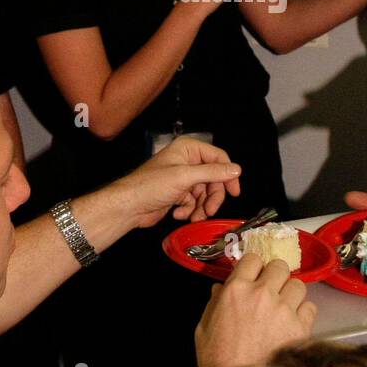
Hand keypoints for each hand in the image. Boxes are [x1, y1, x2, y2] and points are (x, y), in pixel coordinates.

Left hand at [110, 136, 241, 226]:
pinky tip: (178, 214)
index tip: (234, 192)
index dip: (228, 175)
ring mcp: (182, 178)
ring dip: (201, 207)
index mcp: (188, 149)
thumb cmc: (153, 186)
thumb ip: (213, 173)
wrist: (129, 206)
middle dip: (211, 197)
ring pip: (204, 193)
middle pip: (213, 179)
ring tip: (194, 217)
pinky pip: (193, 201)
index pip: (218, 158)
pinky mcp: (177, 194)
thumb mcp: (185, 177)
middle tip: (210, 211)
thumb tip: (237, 170)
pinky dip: (189, 210)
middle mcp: (187, 161)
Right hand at [194, 253, 316, 366]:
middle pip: (279, 266)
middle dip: (275, 276)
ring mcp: (283, 309)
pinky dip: (303, 312)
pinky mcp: (300, 327)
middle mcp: (262, 294)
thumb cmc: (218, 362)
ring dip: (291, 293)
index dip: (254, 266)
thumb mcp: (204, 329)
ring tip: (284, 307)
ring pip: (298, 284)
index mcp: (235, 290)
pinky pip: (310, 307)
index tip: (254, 274)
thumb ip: (214, 304)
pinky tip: (293, 322)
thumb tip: (220, 289)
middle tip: (272, 289)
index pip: (252, 258)